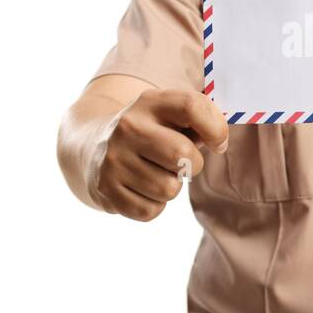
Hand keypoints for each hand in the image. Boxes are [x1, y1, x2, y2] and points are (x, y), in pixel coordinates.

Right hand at [97, 89, 229, 221]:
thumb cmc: (151, 133)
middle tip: (182, 163)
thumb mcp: (170, 115)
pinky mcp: (106, 188)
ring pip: (169, 189)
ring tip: (157, 173)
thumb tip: (219, 141)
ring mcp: (114, 159)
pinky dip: (154, 205)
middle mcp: (128, 127)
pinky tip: (142, 188)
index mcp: (150, 102)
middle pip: (183, 154)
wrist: (93, 148)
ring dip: (172, 187)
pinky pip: (151, 210)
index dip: (216, 128)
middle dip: (193, 165)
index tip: (218, 143)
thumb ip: (200, 120)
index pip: (192, 106)